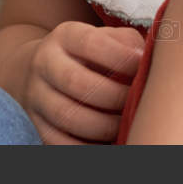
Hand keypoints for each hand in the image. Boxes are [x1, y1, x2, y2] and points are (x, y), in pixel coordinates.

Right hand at [23, 21, 145, 143]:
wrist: (38, 68)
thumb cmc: (88, 54)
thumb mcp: (104, 38)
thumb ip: (128, 44)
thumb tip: (146, 63)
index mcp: (66, 36)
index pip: (90, 43)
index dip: (120, 57)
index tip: (142, 65)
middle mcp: (44, 63)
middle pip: (77, 82)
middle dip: (114, 97)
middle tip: (135, 104)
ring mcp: (35, 95)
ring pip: (67, 116)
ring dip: (103, 126)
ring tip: (124, 126)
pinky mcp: (35, 124)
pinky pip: (58, 141)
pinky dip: (85, 147)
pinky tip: (106, 144)